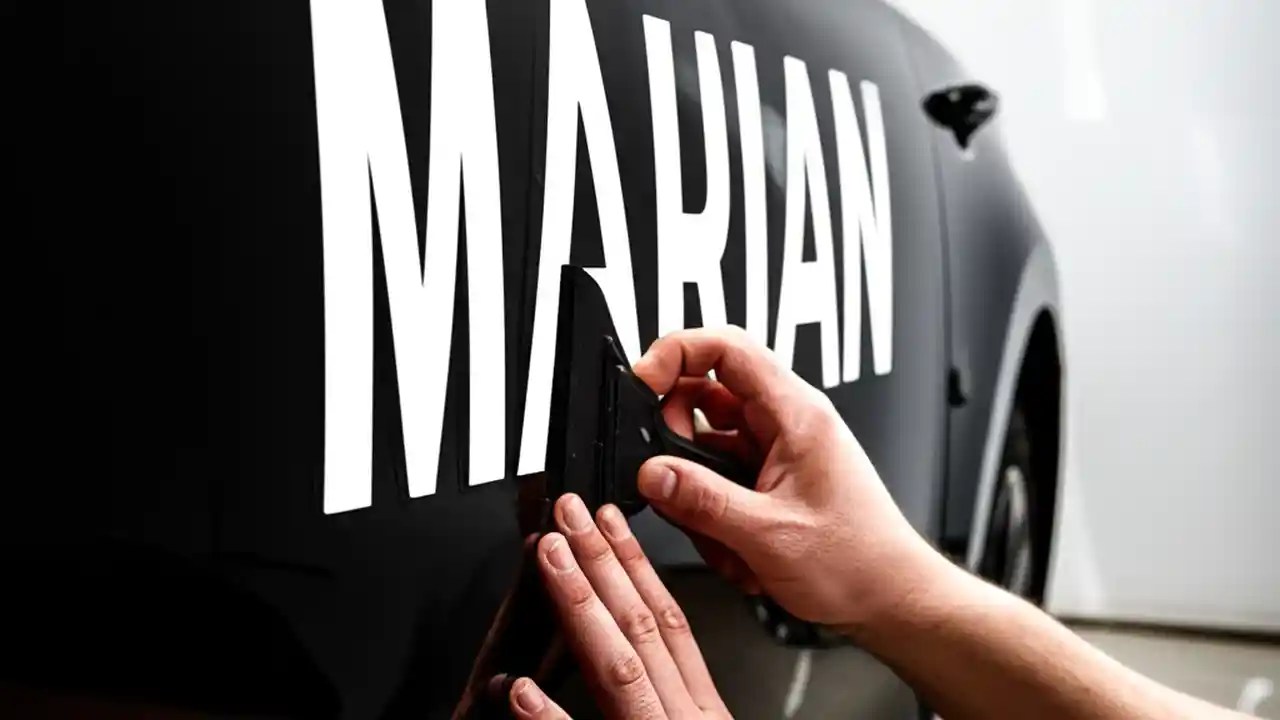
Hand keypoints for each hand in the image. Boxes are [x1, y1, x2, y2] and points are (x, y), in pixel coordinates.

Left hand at [497, 494, 730, 718]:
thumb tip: (643, 647)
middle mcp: (677, 718)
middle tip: (570, 515)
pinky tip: (521, 689)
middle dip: (602, 563)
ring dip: (580, 606)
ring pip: (617, 668)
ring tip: (550, 557)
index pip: (668, 622)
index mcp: (700, 710)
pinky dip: (549, 717)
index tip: (611, 521)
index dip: (638, 566)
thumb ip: (673, 695)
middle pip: (639, 627)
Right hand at [631, 326, 943, 634]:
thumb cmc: (859, 561)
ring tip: (719, 535)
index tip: (643, 385)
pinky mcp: (769, 479)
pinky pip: (718, 477)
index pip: (726, 347)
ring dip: (696, 491)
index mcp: (796, 413)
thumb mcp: (767, 534)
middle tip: (674, 483)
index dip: (676, 354)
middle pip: (704, 395)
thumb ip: (702, 500)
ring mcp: (775, 450)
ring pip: (705, 444)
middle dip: (677, 443)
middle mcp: (786, 422)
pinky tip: (733, 549)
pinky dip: (712, 513)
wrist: (890, 599)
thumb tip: (651, 473)